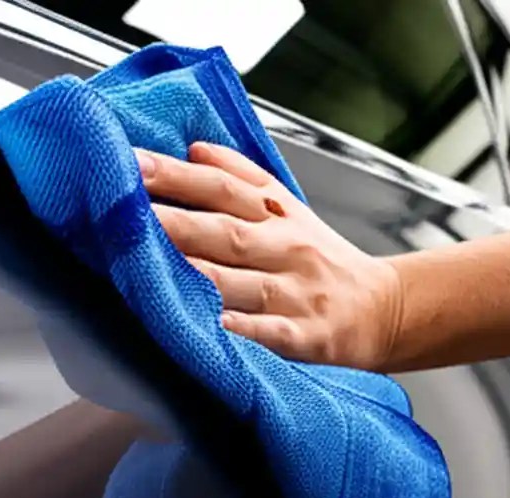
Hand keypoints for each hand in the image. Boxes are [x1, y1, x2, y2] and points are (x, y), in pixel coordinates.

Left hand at [136, 142, 403, 369]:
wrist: (384, 309)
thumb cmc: (324, 260)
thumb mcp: (289, 209)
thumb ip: (244, 176)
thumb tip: (195, 148)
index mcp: (278, 215)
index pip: (224, 187)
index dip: (177, 175)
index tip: (132, 163)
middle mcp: (287, 249)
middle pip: (226, 231)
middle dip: (175, 220)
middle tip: (124, 211)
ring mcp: (297, 294)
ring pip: (242, 281)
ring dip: (198, 272)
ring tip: (151, 266)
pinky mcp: (308, 337)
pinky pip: (272, 332)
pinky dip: (244, 328)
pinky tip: (214, 324)